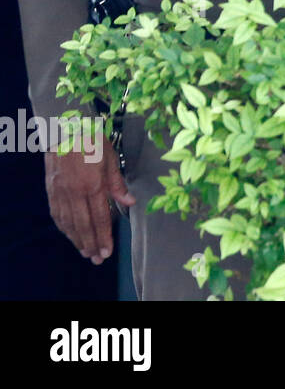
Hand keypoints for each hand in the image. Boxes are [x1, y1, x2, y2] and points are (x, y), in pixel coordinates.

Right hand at [44, 144, 134, 263]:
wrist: (64, 129)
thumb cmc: (91, 140)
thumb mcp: (111, 158)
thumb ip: (118, 184)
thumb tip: (130, 202)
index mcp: (93, 185)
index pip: (99, 218)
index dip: (104, 237)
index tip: (108, 251)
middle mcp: (75, 193)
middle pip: (83, 226)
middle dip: (91, 245)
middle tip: (97, 259)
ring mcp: (61, 193)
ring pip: (68, 223)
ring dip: (77, 240)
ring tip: (85, 252)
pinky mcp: (51, 190)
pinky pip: (57, 214)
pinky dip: (64, 228)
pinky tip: (69, 234)